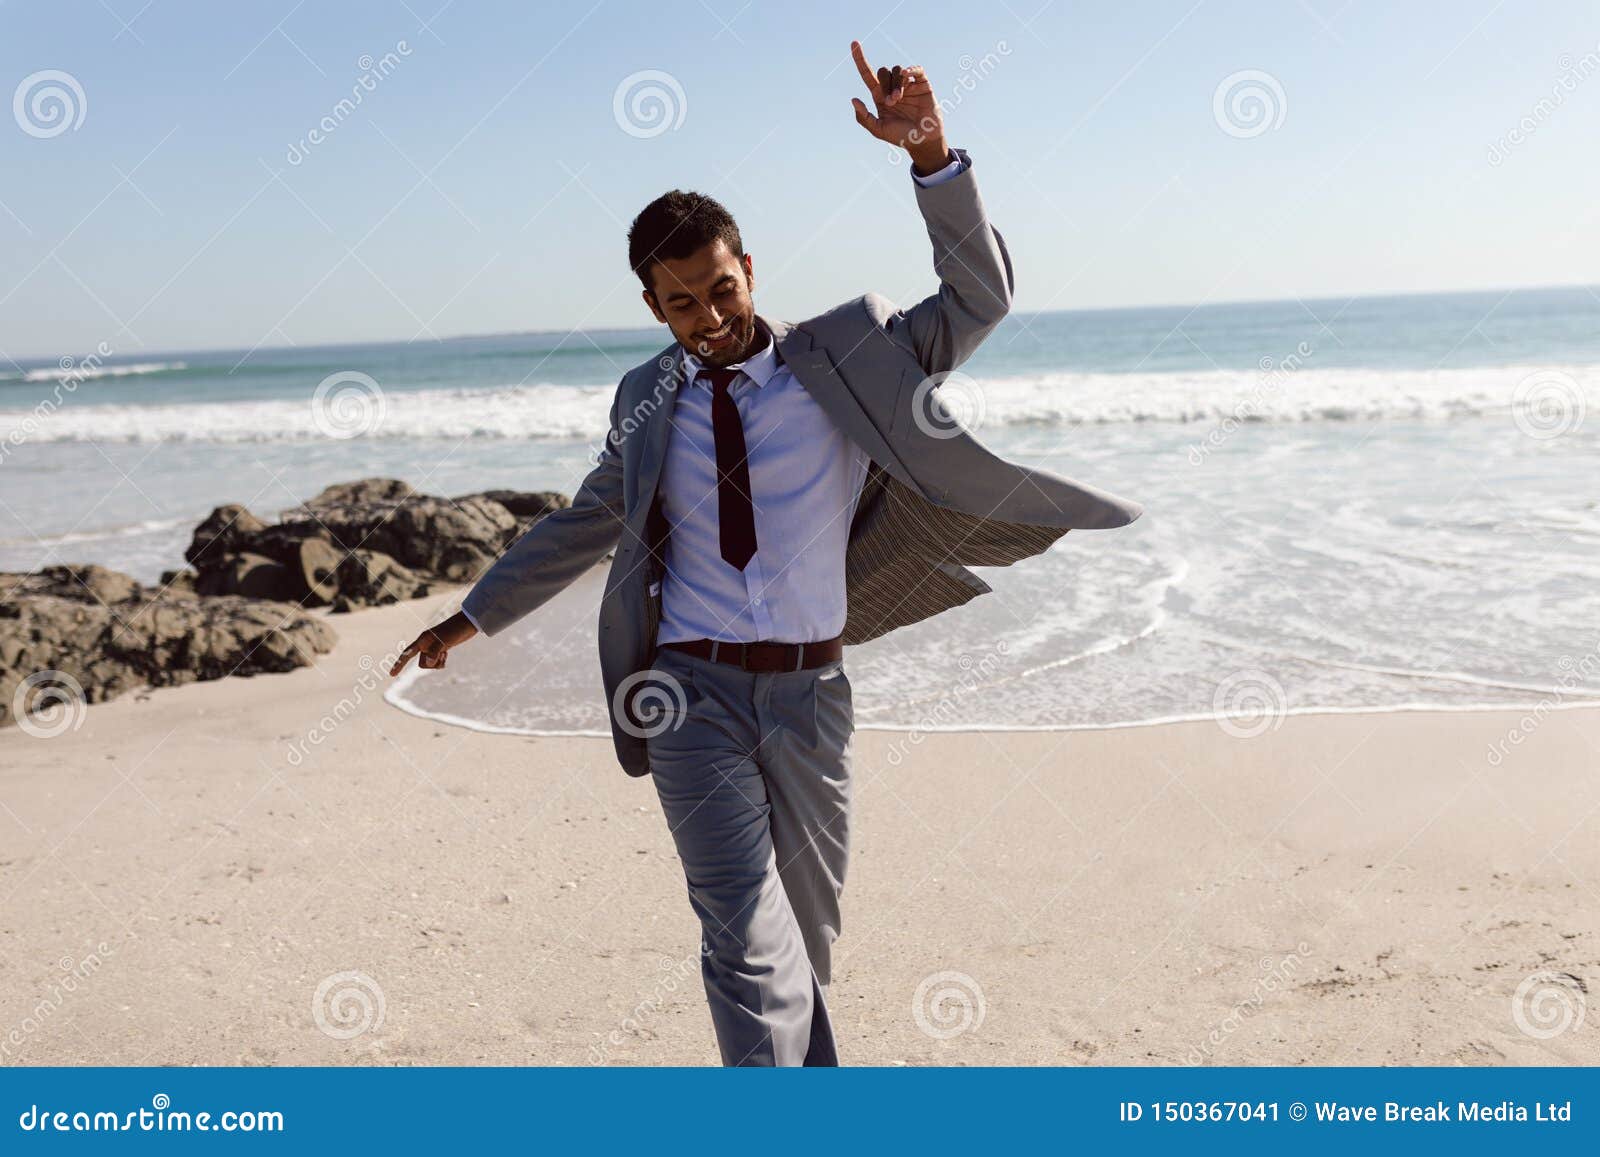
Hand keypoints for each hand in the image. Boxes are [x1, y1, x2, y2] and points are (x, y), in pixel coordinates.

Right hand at [389, 611, 476, 675]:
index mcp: (422, 640)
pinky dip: (441, 662)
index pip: (407, 654)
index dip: (399, 664)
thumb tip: (429, 664)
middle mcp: (425, 644)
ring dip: (437, 663)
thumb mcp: (445, 641)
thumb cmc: (455, 630)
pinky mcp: (440, 650)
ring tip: (445, 652)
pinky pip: (436, 663)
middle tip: (441, 654)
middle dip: (430, 664)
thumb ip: (435, 653)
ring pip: (429, 664)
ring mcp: (432, 647)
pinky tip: (447, 654)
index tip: (391, 674)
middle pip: (421, 663)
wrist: (467, 624)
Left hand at [849, 40, 949, 174]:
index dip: (859, 59)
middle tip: (891, 102)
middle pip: (883, 71)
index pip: (867, 74)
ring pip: (897, 71)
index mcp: (879, 96)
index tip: (854, 43)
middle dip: (884, 84)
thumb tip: (853, 99)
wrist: (923, 140)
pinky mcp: (922, 84)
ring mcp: (908, 85)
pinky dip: (910, 69)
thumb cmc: (900, 136)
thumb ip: (863, 117)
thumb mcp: (878, 130)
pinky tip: (906, 74)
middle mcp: (892, 87)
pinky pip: (916, 70)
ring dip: (896, 84)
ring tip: (898, 100)